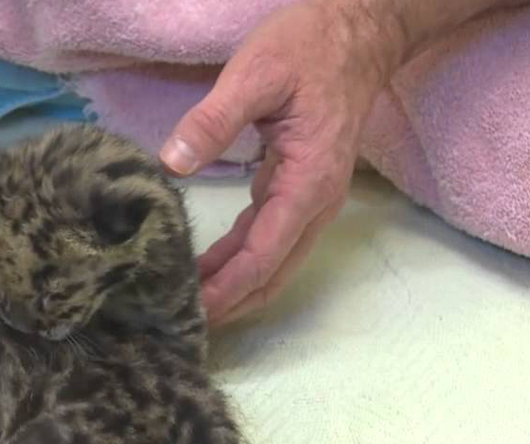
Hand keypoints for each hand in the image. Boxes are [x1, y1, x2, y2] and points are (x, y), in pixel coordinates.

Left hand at [160, 1, 398, 325]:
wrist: (356, 32)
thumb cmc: (308, 49)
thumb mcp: (255, 74)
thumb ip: (213, 119)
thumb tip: (173, 162)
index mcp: (309, 182)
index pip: (264, 254)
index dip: (228, 289)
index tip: (192, 313)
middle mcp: (316, 202)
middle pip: (272, 273)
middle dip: (230, 304)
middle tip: (180, 325)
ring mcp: (309, 200)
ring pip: (271, 263)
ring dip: (233, 289)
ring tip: (186, 308)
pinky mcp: (296, 191)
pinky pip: (267, 241)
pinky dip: (238, 262)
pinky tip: (205, 272)